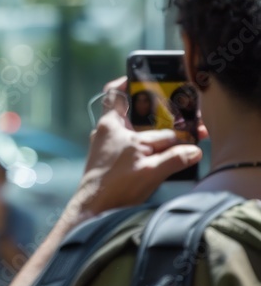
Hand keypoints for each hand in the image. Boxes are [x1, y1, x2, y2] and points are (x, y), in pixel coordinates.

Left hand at [74, 89, 201, 219]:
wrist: (92, 208)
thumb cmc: (115, 186)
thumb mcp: (151, 171)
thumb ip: (175, 158)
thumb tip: (193, 150)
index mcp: (112, 125)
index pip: (122, 96)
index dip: (130, 84)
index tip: (141, 77)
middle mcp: (107, 132)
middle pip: (132, 113)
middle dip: (155, 113)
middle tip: (176, 114)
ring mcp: (106, 146)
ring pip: (132, 130)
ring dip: (152, 132)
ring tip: (174, 138)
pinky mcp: (108, 160)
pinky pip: (129, 145)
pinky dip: (144, 146)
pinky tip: (159, 156)